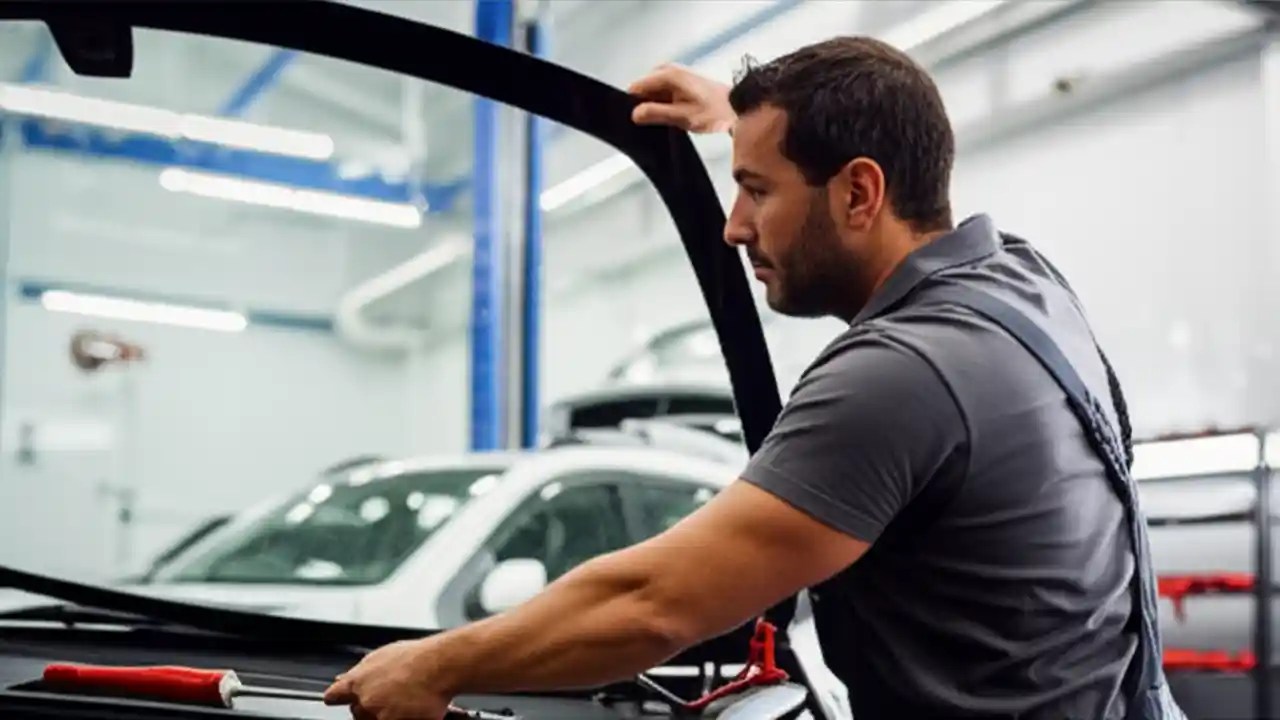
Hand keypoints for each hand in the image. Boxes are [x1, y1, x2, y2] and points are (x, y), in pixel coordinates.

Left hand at [323, 638, 452, 719]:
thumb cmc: (418, 657)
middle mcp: (365, 699)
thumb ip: (361, 671)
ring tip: (409, 702)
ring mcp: (378, 715)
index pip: (334, 696)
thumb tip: (342, 678)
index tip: (339, 699)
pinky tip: (416, 710)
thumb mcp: (383, 655)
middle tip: (392, 698)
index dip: (339, 698)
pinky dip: (405, 717)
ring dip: (389, 713)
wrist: (440, 666)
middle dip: (371, 707)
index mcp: (358, 680)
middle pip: (357, 712)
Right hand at [628, 63, 734, 132]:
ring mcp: (673, 76)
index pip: (635, 88)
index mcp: (666, 74)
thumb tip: (635, 114)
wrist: (737, 108)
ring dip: (657, 108)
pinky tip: (674, 117)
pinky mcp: (679, 83)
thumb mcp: (682, 116)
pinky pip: (661, 95)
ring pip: (651, 94)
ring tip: (671, 121)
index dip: (634, 106)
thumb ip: (656, 114)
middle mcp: (668, 70)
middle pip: (642, 91)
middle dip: (646, 108)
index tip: (641, 121)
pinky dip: (664, 106)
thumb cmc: (715, 111)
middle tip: (660, 123)